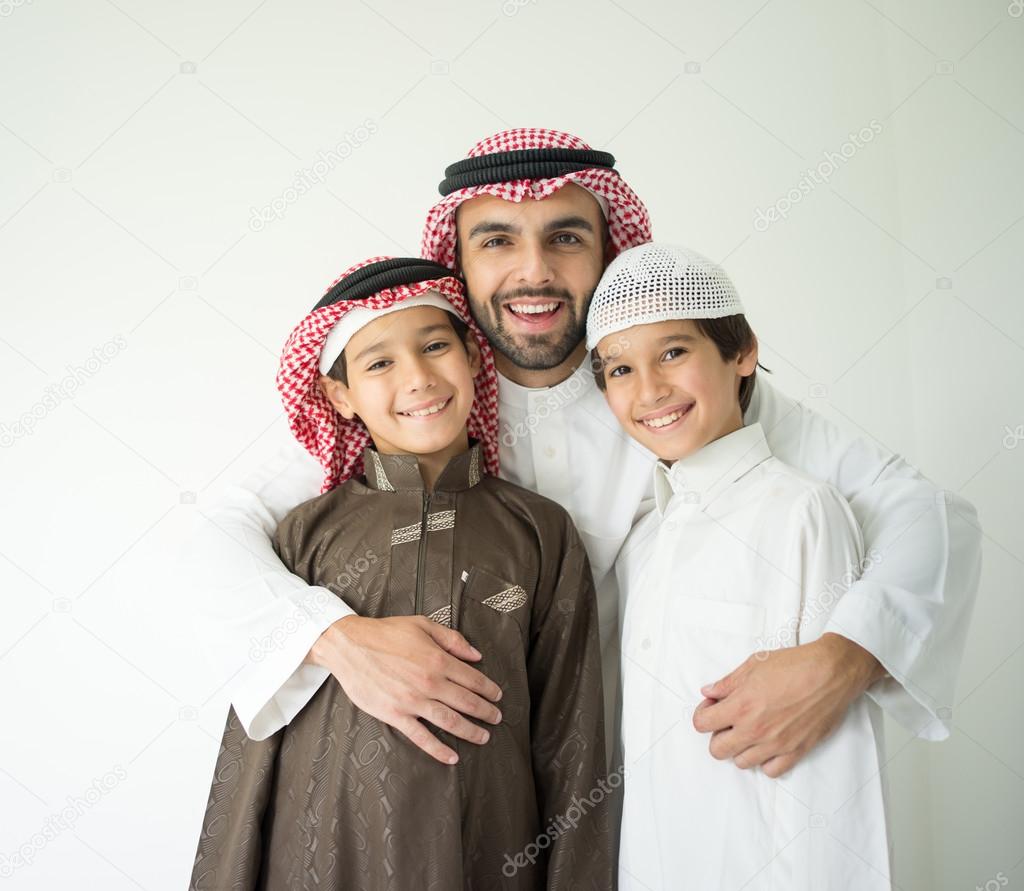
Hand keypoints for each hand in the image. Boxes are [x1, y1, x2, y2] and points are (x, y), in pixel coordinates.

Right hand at [305, 615, 502, 764]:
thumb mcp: (423, 625)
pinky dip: (439, 749)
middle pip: (466, 702)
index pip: (473, 679)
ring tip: (484, 737)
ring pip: (450, 721)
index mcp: (438, 659)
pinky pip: (421, 737)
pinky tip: (452, 757)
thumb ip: (452, 639)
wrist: (350, 646)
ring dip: (471, 731)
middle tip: (497, 718)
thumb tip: (476, 655)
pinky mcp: (395, 715)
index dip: (489, 689)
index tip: (498, 696)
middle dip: (486, 712)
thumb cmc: (386, 633)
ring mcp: (412, 701)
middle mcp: (429, 682)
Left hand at [692, 633, 885, 777]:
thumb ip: (727, 683)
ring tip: (750, 730)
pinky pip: (771, 770)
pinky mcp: (796, 752)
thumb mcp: (753, 664)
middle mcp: (755, 730)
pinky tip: (769, 743)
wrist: (832, 673)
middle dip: (718, 735)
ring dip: (741, 748)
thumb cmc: (794, 664)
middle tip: (729, 720)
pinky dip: (766, 761)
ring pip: (742, 762)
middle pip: (717, 750)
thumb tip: (708, 692)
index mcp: (741, 706)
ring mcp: (775, 744)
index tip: (713, 706)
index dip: (703, 713)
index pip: (701, 724)